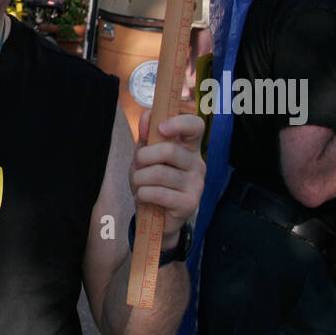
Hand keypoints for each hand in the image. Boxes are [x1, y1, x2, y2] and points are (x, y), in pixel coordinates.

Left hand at [131, 110, 204, 243]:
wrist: (155, 216)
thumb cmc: (151, 181)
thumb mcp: (145, 156)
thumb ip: (146, 135)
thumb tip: (146, 118)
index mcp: (189, 147)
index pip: (196, 126)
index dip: (178, 122)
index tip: (159, 129)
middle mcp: (197, 163)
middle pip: (170, 150)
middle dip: (144, 156)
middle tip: (138, 164)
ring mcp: (196, 184)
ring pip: (160, 173)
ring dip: (140, 178)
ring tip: (139, 184)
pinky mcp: (189, 203)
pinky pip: (158, 193)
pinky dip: (142, 194)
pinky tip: (143, 197)